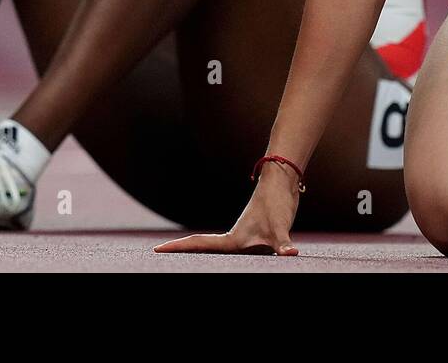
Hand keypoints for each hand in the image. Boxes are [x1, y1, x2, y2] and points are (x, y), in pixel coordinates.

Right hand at [153, 162, 301, 254]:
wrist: (283, 183)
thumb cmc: (277, 202)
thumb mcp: (280, 228)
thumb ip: (283, 244)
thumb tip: (291, 254)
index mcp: (234, 241)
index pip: (199, 245)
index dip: (177, 248)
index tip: (156, 249)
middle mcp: (235, 241)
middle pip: (203, 250)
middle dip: (183, 254)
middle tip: (159, 255)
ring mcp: (245, 239)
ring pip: (221, 254)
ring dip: (204, 258)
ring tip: (187, 261)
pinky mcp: (257, 238)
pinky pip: (244, 256)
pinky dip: (241, 262)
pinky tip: (244, 264)